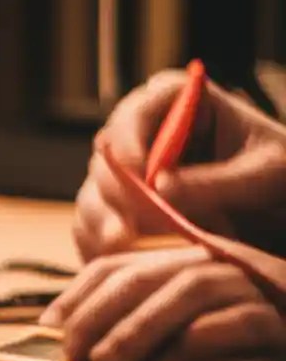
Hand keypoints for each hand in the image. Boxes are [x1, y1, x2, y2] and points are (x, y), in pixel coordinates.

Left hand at [38, 246, 285, 360]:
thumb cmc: (246, 351)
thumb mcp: (185, 332)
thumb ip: (145, 327)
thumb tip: (79, 346)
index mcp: (187, 263)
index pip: (120, 265)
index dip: (79, 294)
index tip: (48, 327)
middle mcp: (217, 265)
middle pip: (145, 275)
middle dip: (98, 313)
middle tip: (72, 353)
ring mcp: (253, 287)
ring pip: (186, 291)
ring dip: (138, 328)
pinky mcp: (282, 320)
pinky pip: (236, 323)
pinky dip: (199, 342)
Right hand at [74, 70, 285, 260]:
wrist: (280, 207)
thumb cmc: (281, 177)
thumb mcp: (266, 175)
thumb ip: (217, 181)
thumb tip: (160, 188)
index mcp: (177, 101)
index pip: (134, 116)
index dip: (129, 146)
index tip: (144, 181)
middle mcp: (142, 131)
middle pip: (105, 159)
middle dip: (117, 195)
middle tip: (135, 227)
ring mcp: (126, 171)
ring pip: (94, 194)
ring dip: (105, 223)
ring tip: (125, 247)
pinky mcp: (120, 207)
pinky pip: (94, 224)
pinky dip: (100, 243)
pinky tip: (120, 259)